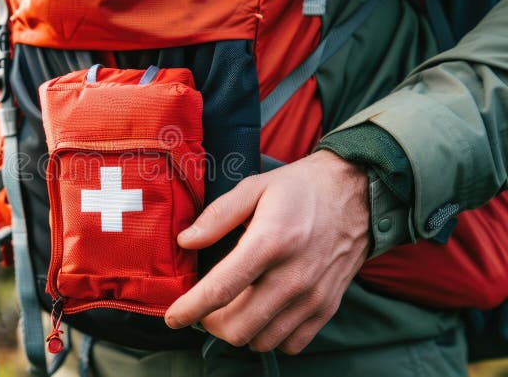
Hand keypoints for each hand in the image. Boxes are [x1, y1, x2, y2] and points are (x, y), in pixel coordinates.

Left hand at [165, 150, 369, 353]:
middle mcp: (293, 276)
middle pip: (238, 327)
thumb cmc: (301, 189)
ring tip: (235, 307)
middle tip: (206, 307)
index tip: (173, 317)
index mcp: (270, 242)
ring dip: (240, 330)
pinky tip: (264, 312)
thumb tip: (185, 241)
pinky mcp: (328, 308)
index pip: (221, 289)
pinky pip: (290, 344)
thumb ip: (217, 216)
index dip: (191, 309)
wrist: (358, 193)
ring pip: (261, 340)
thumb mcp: (254, 188)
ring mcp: (313, 297)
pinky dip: (270, 335)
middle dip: (211, 323)